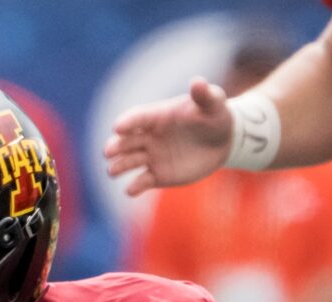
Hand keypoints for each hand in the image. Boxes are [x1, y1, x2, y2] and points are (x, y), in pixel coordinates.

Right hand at [104, 79, 233, 196]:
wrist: (223, 141)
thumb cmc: (215, 116)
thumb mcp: (214, 103)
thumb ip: (204, 95)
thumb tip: (197, 82)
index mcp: (158, 115)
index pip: (138, 117)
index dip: (128, 122)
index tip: (118, 128)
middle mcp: (150, 136)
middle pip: (127, 140)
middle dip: (116, 146)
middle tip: (108, 152)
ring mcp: (152, 156)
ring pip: (130, 161)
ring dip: (119, 166)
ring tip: (112, 171)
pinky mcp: (158, 175)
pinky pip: (142, 181)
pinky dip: (135, 187)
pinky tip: (130, 191)